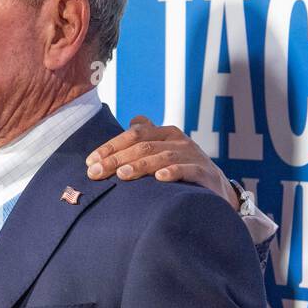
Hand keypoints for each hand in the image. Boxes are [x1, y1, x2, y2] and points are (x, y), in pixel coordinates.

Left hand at [85, 117, 239, 210]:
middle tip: (96, 173)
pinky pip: (187, 171)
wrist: (216, 187)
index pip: (133, 134)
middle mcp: (179, 141)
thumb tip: (133, 120)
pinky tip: (159, 178)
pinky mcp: (204, 173)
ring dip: (140, 166)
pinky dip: (173, 173)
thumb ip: (148, 137)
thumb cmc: (182, 168)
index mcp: (165, 133)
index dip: (110, 147)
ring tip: (121, 175)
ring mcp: (192, 156)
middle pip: (143, 146)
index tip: (91, 162)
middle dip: (116, 159)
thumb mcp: (164, 150)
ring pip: (162, 157)